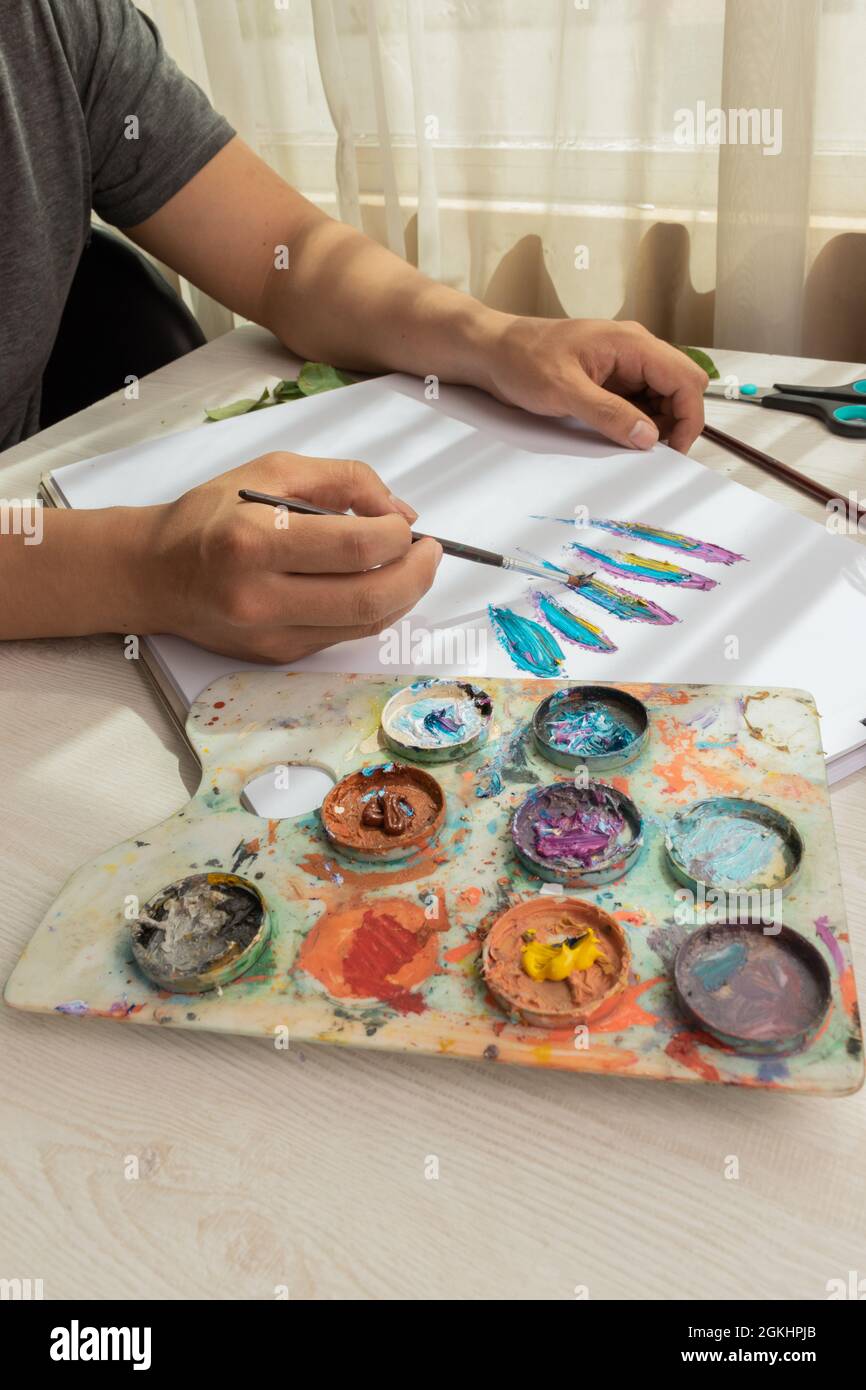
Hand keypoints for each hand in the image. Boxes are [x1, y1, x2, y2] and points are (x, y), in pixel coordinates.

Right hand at [136, 452, 440, 660]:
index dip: (399, 536)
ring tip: (410, 565)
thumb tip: (401, 514)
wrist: (154, 574)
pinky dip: (372, 610)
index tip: (407, 525)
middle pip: (371, 599)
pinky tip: (375, 584)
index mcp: (254, 542)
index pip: (356, 549)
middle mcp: (261, 598)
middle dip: (418, 574)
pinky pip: (345, 636)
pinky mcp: (278, 656)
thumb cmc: (210, 515)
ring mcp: (270, 635)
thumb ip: (345, 481)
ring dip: (404, 595)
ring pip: (365, 625)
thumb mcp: (273, 471)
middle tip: (430, 551)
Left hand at [481, 316, 708, 452]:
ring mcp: (623, 364)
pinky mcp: (609, 379)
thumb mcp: (564, 391)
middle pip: (680, 387)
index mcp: (631, 343)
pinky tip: (620, 436)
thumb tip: (648, 437)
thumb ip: (609, 414)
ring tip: (632, 445)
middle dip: (676, 421)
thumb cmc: (522, 359)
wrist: (492, 352)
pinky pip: (638, 401)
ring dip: (656, 424)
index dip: (689, 416)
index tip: (674, 449)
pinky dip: (637, 421)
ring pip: (661, 397)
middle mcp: (633, 350)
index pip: (685, 378)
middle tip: (653, 451)